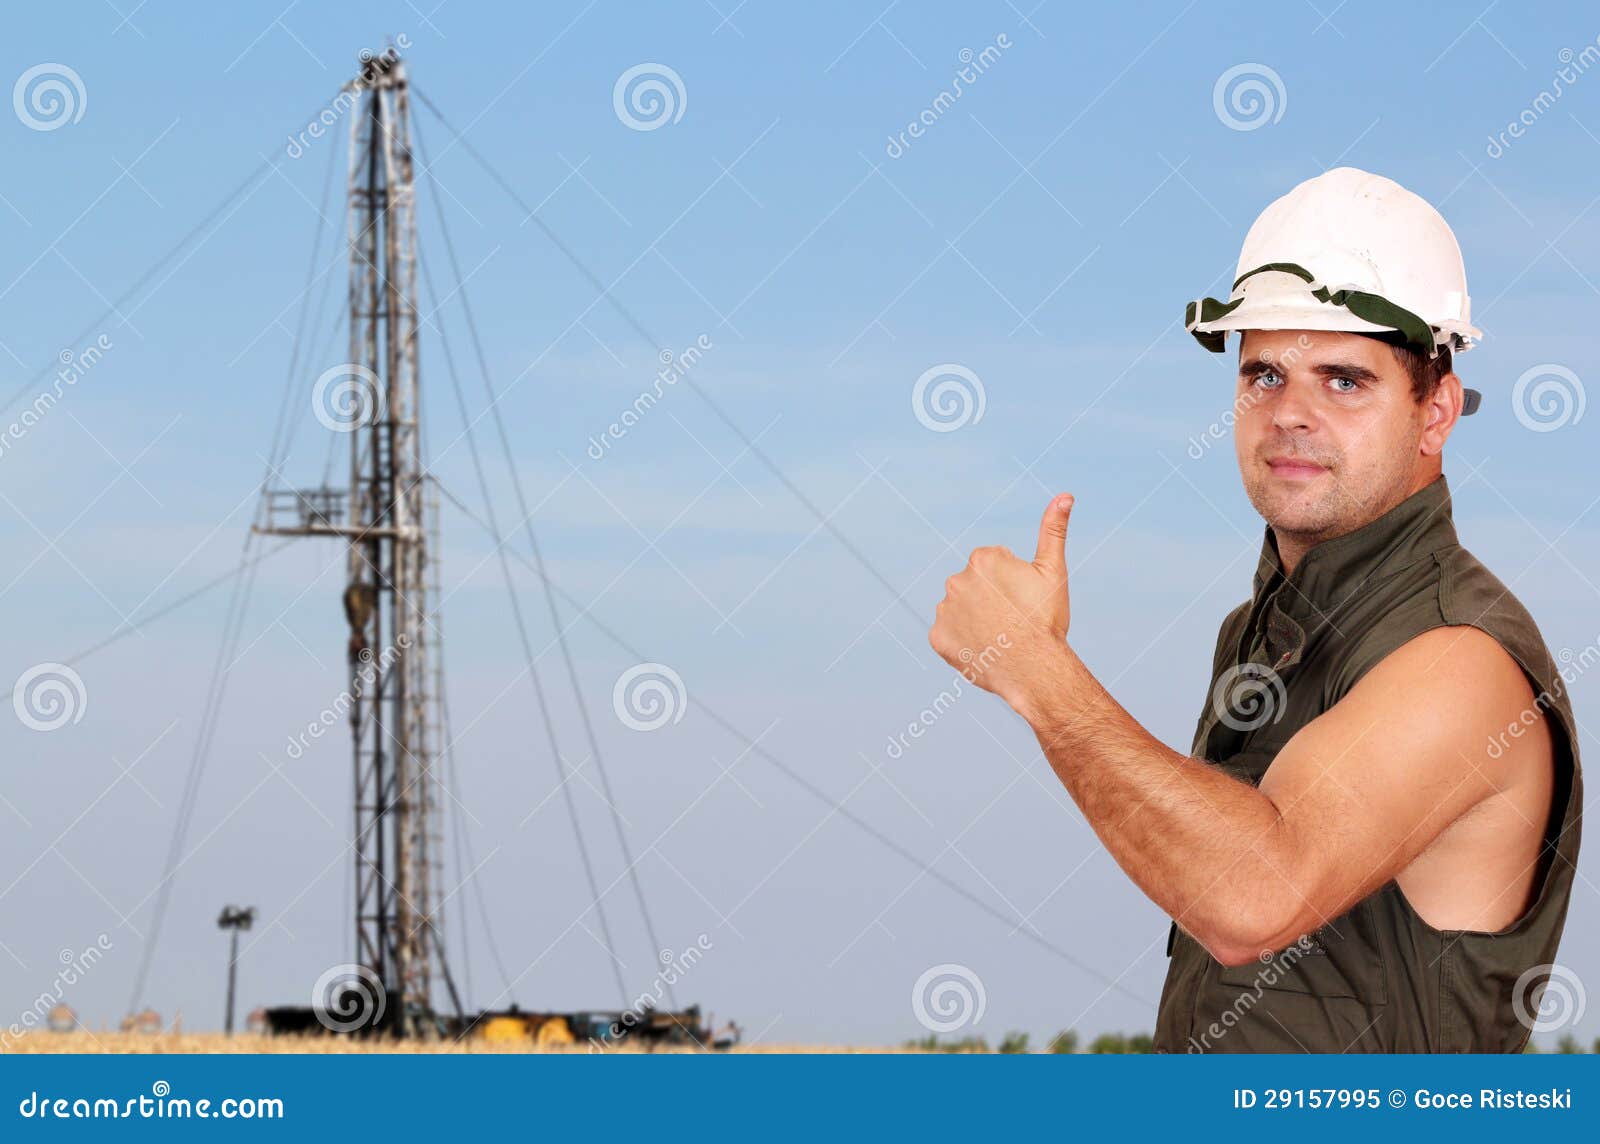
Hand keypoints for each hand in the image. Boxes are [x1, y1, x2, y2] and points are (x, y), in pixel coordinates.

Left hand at [929, 494, 1074, 713]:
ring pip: (961, 611)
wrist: (1035, 668)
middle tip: (1013, 621)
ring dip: (975, 620)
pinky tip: (983, 649)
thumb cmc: (1046, 619)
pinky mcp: (937, 637)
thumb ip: (1053, 530)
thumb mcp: (1052, 571)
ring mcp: (944, 610)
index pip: (994, 567)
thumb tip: (1065, 495)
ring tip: (999, 637)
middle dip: (992, 600)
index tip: (1023, 601)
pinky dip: (962, 642)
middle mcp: (956, 579)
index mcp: (983, 559)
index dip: (1013, 585)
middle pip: (975, 587)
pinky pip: (949, 636)